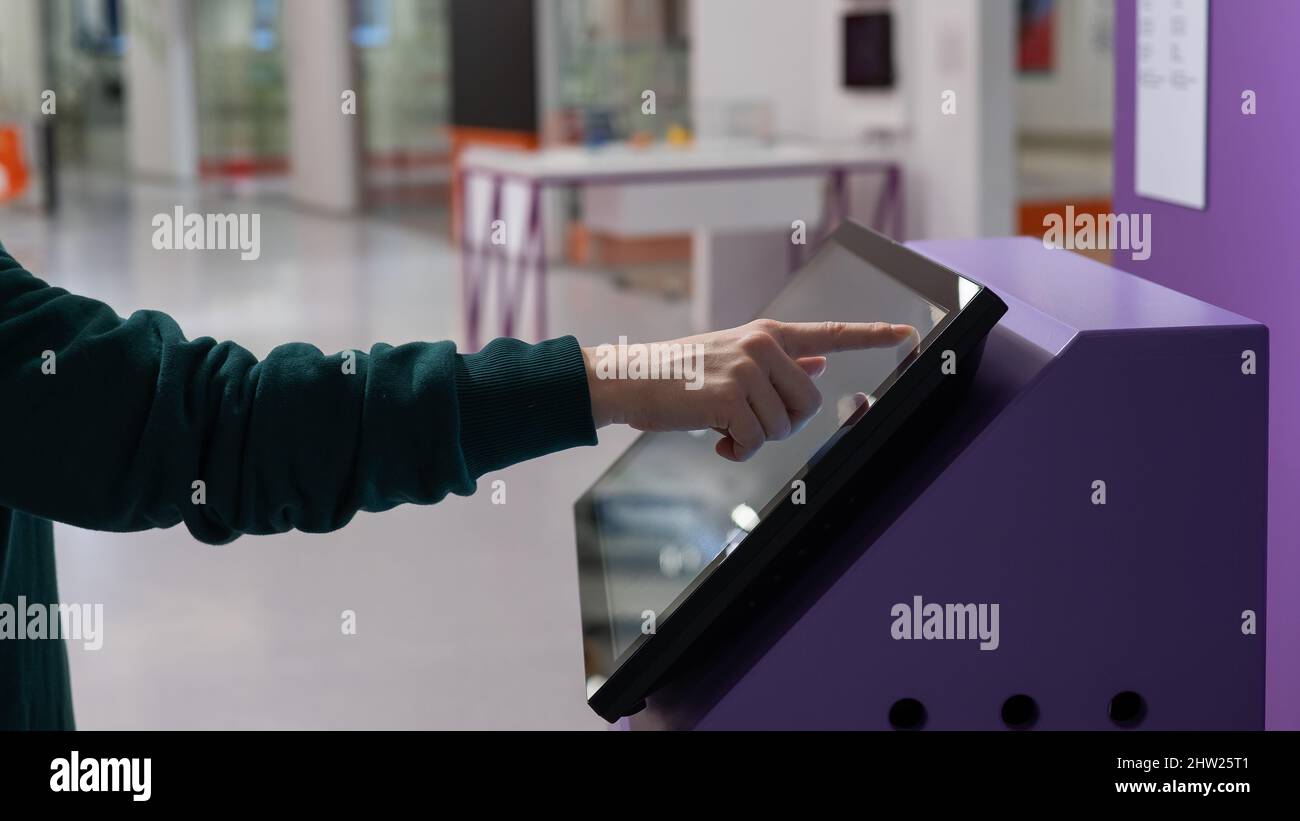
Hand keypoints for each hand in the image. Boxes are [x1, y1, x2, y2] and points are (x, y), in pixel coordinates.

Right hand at [582, 319, 914, 461]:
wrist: (632, 379)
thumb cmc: (680, 374)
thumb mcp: (733, 357)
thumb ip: (780, 362)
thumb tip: (819, 365)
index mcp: (767, 335)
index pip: (830, 334)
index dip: (872, 336)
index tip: (907, 334)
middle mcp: (762, 346)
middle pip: (808, 404)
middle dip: (783, 424)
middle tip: (747, 422)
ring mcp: (747, 370)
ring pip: (783, 426)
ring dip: (754, 438)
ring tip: (723, 425)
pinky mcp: (730, 397)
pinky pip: (756, 441)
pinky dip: (738, 450)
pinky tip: (716, 439)